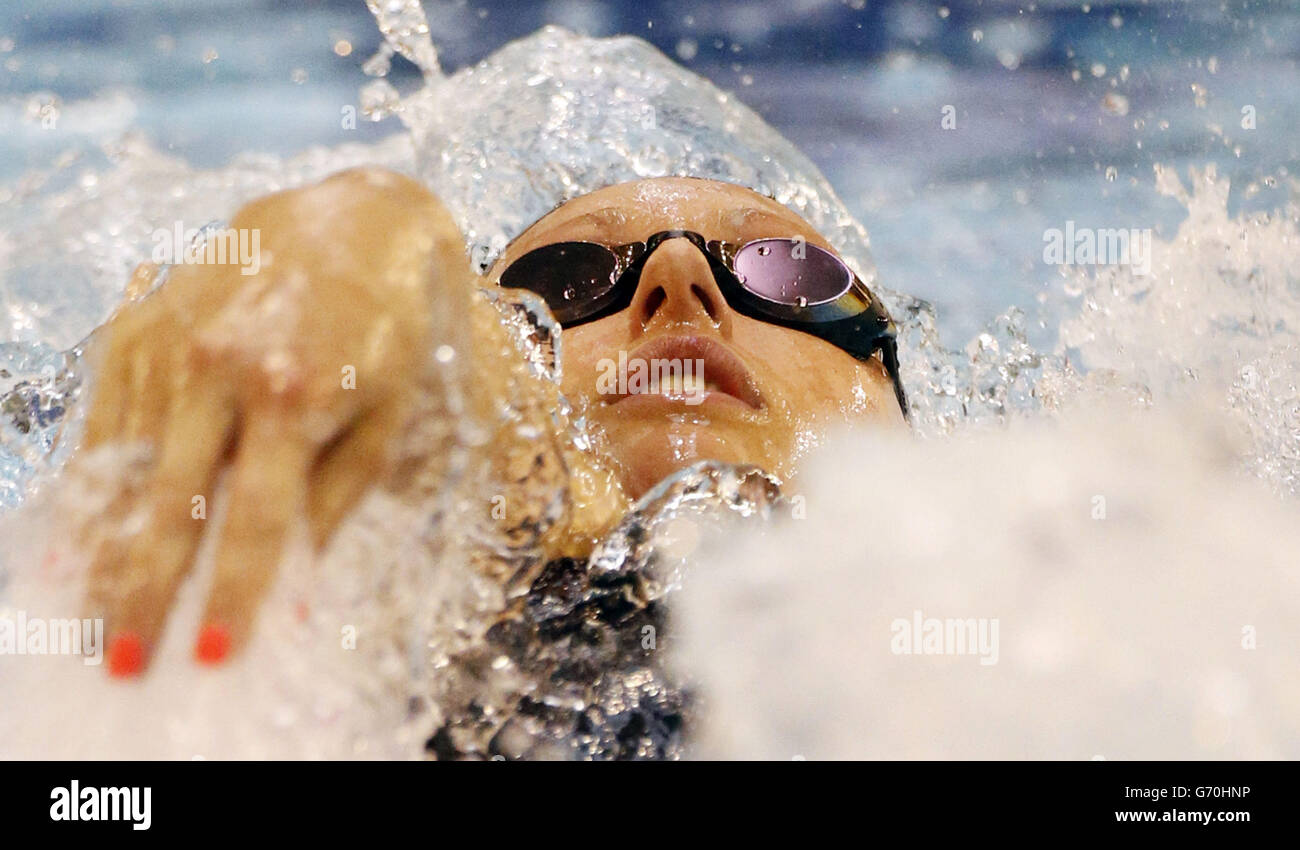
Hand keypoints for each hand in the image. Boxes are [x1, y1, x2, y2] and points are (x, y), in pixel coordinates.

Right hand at [75, 168, 469, 675]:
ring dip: (105, 551)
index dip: (236, 591)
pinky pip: (104, 423)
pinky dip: (92, 487)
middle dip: (145, 592)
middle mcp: (219, 367)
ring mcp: (168, 344)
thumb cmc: (387, 331)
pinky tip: (79, 539)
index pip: (258, 519)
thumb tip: (298, 582)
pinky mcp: (136, 328)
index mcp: (295, 392)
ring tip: (91, 620)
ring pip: (123, 468)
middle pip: (170, 502)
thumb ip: (337, 496)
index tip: (216, 653)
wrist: (350, 225)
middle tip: (124, 663)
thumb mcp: (386, 413)